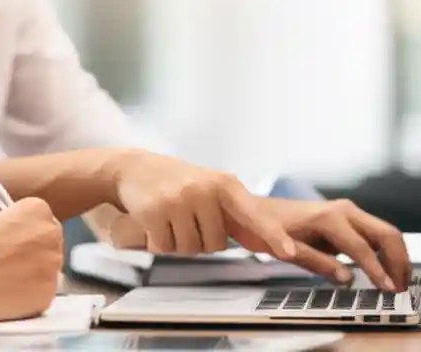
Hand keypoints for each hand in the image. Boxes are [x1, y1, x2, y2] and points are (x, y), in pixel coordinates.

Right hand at [0, 197, 63, 320]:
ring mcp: (52, 265)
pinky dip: (25, 304)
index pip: (45, 226)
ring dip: (29, 282)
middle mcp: (51, 233)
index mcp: (37, 208)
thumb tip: (19, 251)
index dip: (26, 242)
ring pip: (47, 277)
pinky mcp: (47, 295)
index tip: (12, 250)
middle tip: (7, 271)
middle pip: (50, 250)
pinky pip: (41, 301)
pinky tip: (2, 298)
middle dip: (33, 261)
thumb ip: (13, 233)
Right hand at [104, 151, 296, 260]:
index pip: (253, 214)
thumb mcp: (210, 191)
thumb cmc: (176, 183)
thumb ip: (236, 217)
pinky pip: (164, 248)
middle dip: (200, 240)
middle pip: (216, 245)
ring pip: (190, 249)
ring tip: (169, 218)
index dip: (272, 234)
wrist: (132, 167)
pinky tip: (152, 222)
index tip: (289, 252)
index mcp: (224, 183)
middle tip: (185, 218)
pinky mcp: (154, 211)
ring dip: (178, 243)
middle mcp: (204, 189)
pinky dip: (157, 242)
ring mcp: (178, 199)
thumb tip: (267, 244)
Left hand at [249, 198, 410, 291]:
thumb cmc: (263, 226)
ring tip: (398, 284)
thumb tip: (346, 278)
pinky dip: (385, 252)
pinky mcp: (346, 219)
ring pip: (385, 233)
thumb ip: (315, 262)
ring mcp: (347, 213)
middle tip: (401, 288)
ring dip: (396, 257)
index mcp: (328, 217)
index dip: (377, 270)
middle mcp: (343, 210)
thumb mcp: (283, 248)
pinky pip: (374, 236)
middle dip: (398, 261)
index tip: (388, 289)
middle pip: (386, 233)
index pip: (362, 247)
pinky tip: (385, 271)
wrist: (253, 208)